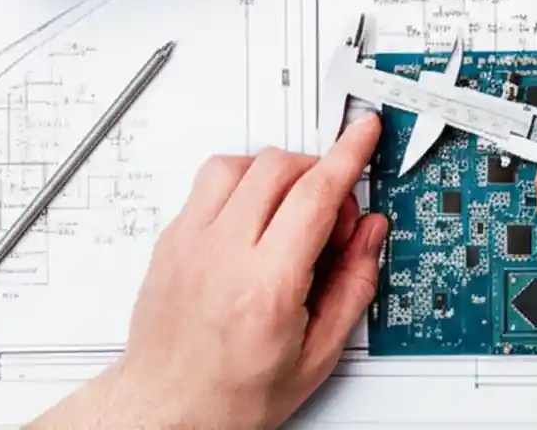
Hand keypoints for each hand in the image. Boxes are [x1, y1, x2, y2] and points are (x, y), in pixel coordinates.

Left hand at [29, 114, 386, 429]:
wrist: (167, 410)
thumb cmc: (232, 394)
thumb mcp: (316, 355)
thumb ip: (352, 286)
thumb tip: (369, 235)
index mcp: (266, 287)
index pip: (315, 196)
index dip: (347, 156)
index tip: (363, 133)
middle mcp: (222, 256)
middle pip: (278, 169)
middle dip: (317, 175)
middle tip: (330, 219)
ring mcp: (189, 244)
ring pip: (236, 165)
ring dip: (274, 175)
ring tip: (288, 214)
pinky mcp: (169, 241)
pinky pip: (207, 185)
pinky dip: (240, 188)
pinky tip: (254, 223)